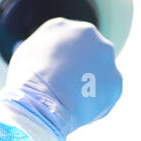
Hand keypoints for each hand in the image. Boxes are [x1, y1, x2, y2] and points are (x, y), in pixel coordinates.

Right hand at [0, 18, 122, 140]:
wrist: (41, 103)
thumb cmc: (26, 83)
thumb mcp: (24, 58)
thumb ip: (39, 53)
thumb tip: (43, 58)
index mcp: (61, 27)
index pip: (65, 43)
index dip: (61, 63)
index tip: (56, 77)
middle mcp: (87, 33)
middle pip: (86, 53)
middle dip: (80, 71)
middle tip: (67, 91)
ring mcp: (105, 55)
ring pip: (99, 74)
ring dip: (90, 87)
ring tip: (72, 105)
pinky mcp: (116, 79)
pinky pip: (107, 94)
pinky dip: (96, 104)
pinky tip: (80, 113)